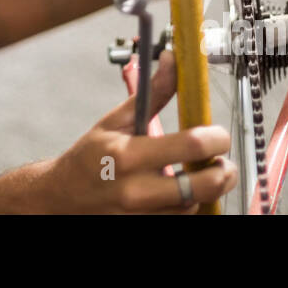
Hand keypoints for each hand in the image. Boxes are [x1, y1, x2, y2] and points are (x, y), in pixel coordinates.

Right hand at [36, 50, 237, 212]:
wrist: (64, 196)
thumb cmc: (90, 156)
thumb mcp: (116, 120)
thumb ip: (151, 93)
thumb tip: (171, 60)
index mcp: (128, 155)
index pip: (192, 146)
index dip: (216, 138)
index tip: (218, 135)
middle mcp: (137, 190)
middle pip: (205, 185)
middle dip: (224, 171)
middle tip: (221, 161)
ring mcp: (142, 215)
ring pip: (197, 205)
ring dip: (207, 189)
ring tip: (199, 173)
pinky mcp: (145, 227)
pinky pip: (182, 218)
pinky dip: (190, 204)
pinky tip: (182, 191)